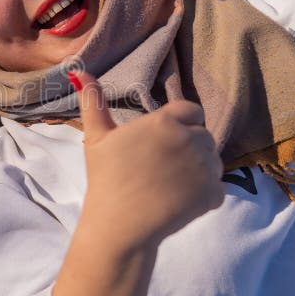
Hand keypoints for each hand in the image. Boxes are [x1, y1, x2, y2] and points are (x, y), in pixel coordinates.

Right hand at [70, 71, 223, 249]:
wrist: (119, 225)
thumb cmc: (106, 179)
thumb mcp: (96, 137)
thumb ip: (93, 101)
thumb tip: (77, 70)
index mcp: (166, 121)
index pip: (190, 111)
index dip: (178, 124)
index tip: (160, 143)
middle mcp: (191, 139)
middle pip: (202, 135)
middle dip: (188, 147)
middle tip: (161, 167)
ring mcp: (206, 167)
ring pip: (212, 160)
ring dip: (198, 169)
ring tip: (170, 184)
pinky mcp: (213, 193)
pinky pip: (216, 187)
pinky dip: (203, 195)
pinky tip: (179, 201)